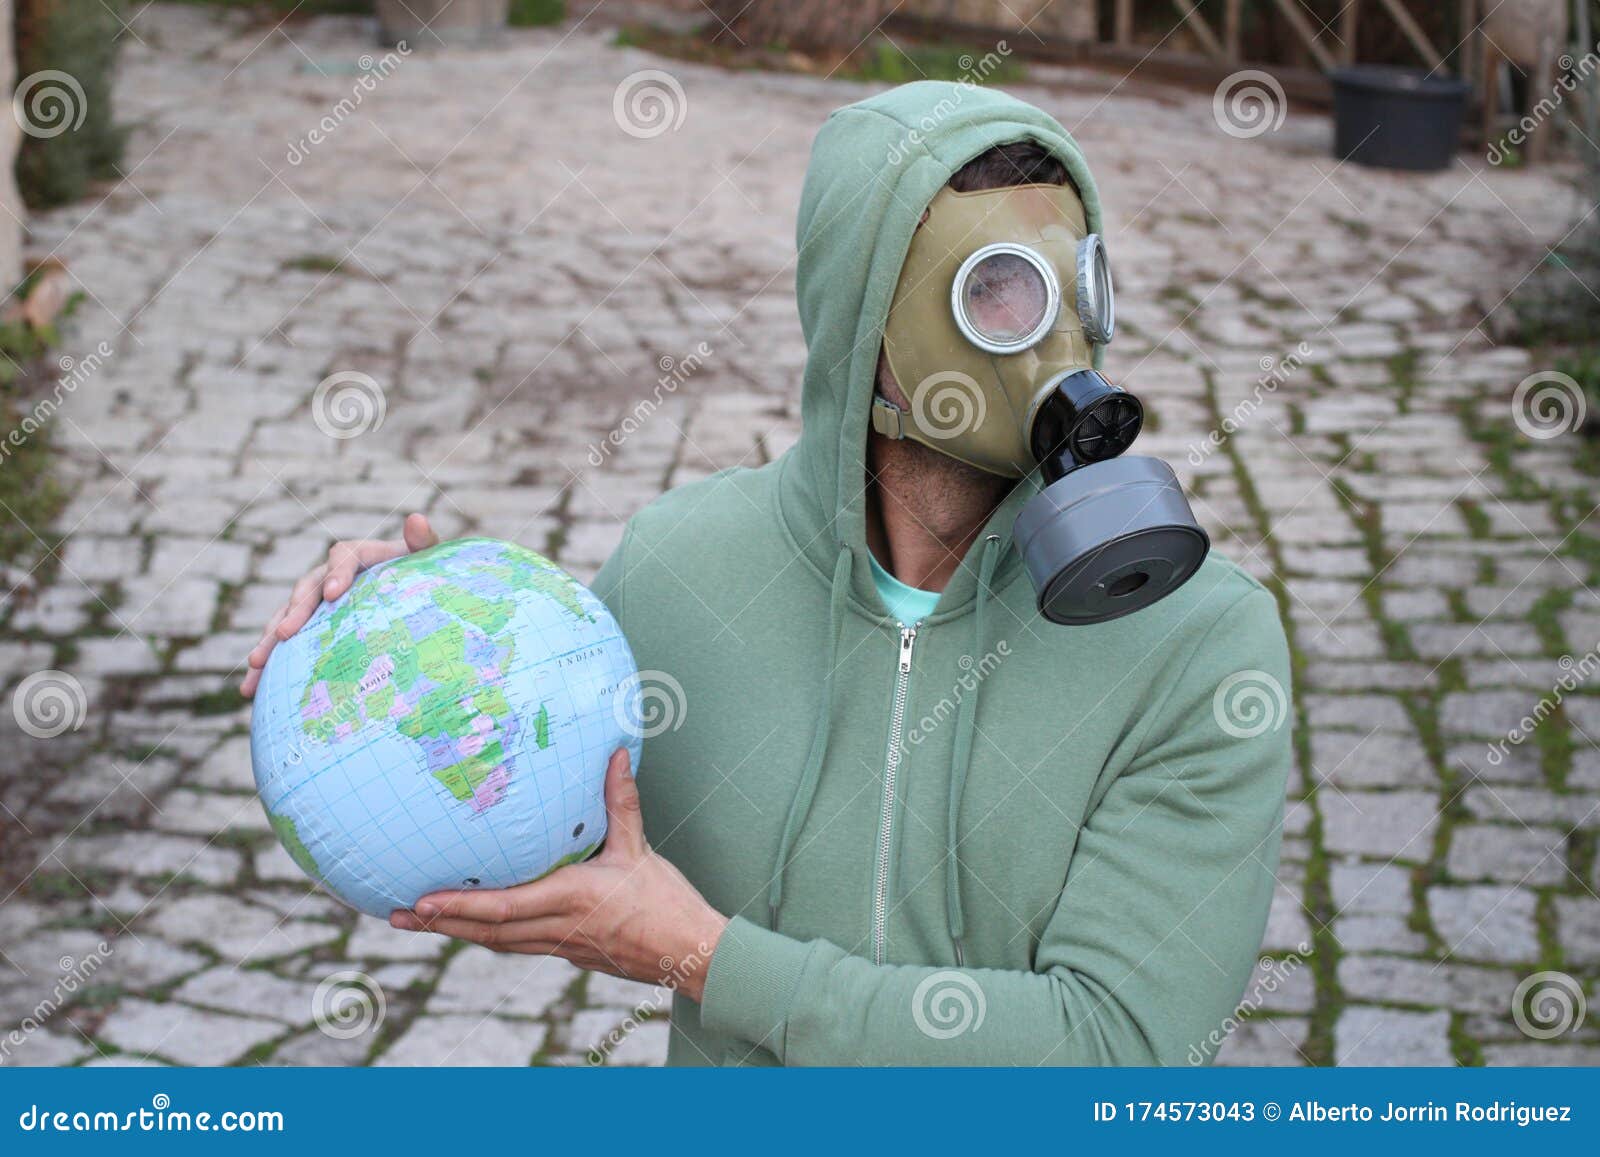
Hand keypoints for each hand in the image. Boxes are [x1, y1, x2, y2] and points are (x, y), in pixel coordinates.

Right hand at [239, 512, 438, 696]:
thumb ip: (422, 540)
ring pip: (285, 617)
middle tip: (284, 634)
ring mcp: (314, 601)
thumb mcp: (425, 556)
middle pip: (306, 589)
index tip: (333, 594)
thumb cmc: (418, 573)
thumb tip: (416, 518)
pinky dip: (268, 664)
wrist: (408, 590)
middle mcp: (328, 575)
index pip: (343, 557)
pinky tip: (251, 689)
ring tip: (255, 664)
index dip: (336, 572)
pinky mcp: (308, 625)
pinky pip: (283, 642)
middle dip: (294, 613)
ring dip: (268, 640)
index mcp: (357, 556)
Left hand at [390, 748, 728, 1000]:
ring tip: (419, 921)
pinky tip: (474, 926)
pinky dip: (489, 935)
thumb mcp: (640, 848)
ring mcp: (561, 946)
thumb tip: (613, 755)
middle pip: (487, 933)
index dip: (459, 908)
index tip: (422, 902)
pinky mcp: (569, 953)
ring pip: (497, 943)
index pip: (504, 908)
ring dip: (456, 933)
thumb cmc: (666, 903)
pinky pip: (518, 945)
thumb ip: (621, 801)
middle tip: (396, 915)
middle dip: (439, 925)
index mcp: (572, 900)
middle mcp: (558, 929)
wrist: (690, 954)